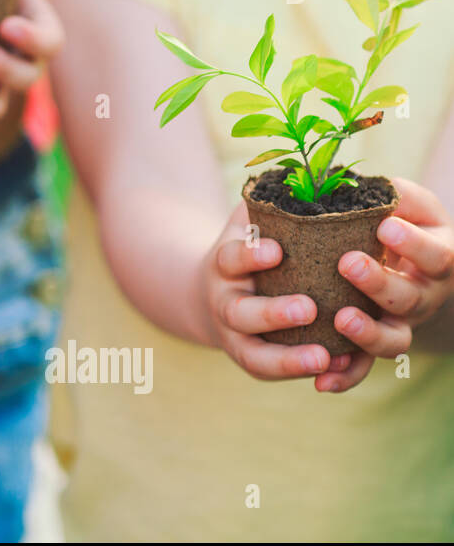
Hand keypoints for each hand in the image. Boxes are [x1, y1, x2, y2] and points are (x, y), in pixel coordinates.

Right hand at [204, 202, 340, 384]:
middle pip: (240, 314)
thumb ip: (273, 203)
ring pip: (254, 356)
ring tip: (324, 357)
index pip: (230, 259)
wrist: (214, 291)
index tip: (274, 249)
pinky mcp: (254, 359)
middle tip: (307, 308)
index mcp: (224, 265)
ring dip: (287, 359)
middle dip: (272, 313)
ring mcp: (236, 337)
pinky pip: (273, 372)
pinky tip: (331, 371)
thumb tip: (317, 171)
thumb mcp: (249, 220)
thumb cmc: (248, 246)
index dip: (249, 256)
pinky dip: (299, 373)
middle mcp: (225, 304)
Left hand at [328, 177, 453, 374]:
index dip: (414, 244)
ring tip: (341, 320)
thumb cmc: (394, 218)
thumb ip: (397, 195)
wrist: (383, 250)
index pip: (437, 255)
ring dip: (367, 334)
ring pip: (393, 341)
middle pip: (410, 298)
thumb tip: (381, 188)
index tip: (385, 225)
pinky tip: (321, 381)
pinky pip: (362, 367)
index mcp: (439, 260)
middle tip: (348, 263)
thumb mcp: (404, 201)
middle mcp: (423, 296)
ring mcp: (399, 324)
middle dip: (380, 283)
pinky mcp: (370, 344)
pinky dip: (344, 376)